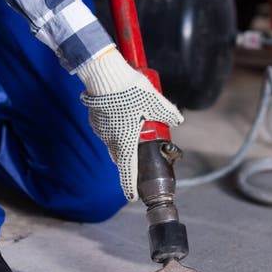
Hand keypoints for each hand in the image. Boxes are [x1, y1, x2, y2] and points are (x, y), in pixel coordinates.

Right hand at [78, 49, 182, 200]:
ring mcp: (100, 130)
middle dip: (129, 158)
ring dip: (121, 138)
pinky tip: (119, 111)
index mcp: (126, 143)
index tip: (132, 196)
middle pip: (120, 157)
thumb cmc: (131, 91)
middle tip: (139, 151)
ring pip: (112, 141)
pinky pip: (104, 128)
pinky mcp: (93, 118)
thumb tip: (178, 119)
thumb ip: (168, 113)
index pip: (128, 173)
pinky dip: (112, 125)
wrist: (105, 74)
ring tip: (131, 123)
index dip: (131, 187)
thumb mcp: (156, 102)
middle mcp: (110, 140)